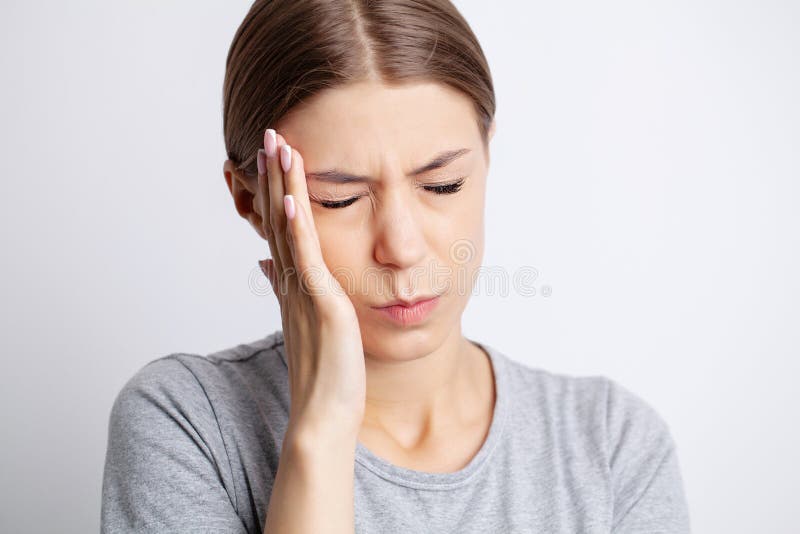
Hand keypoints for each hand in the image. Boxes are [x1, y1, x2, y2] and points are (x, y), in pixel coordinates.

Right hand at [256, 128, 365, 436]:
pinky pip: (306, 261)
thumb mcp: (305, 322)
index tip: (276, 154)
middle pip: (279, 219)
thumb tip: (269, 261)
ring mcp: (303, 293)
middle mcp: (292, 283)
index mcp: (293, 285)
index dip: (276, 189)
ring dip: (283, 187)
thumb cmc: (323, 373)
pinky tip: (291, 199)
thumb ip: (288, 287)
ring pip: (289, 231)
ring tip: (278, 146)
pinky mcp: (321, 306)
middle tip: (270, 133)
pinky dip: (297, 229)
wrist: (323, 415)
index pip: (281, 227)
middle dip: (275, 175)